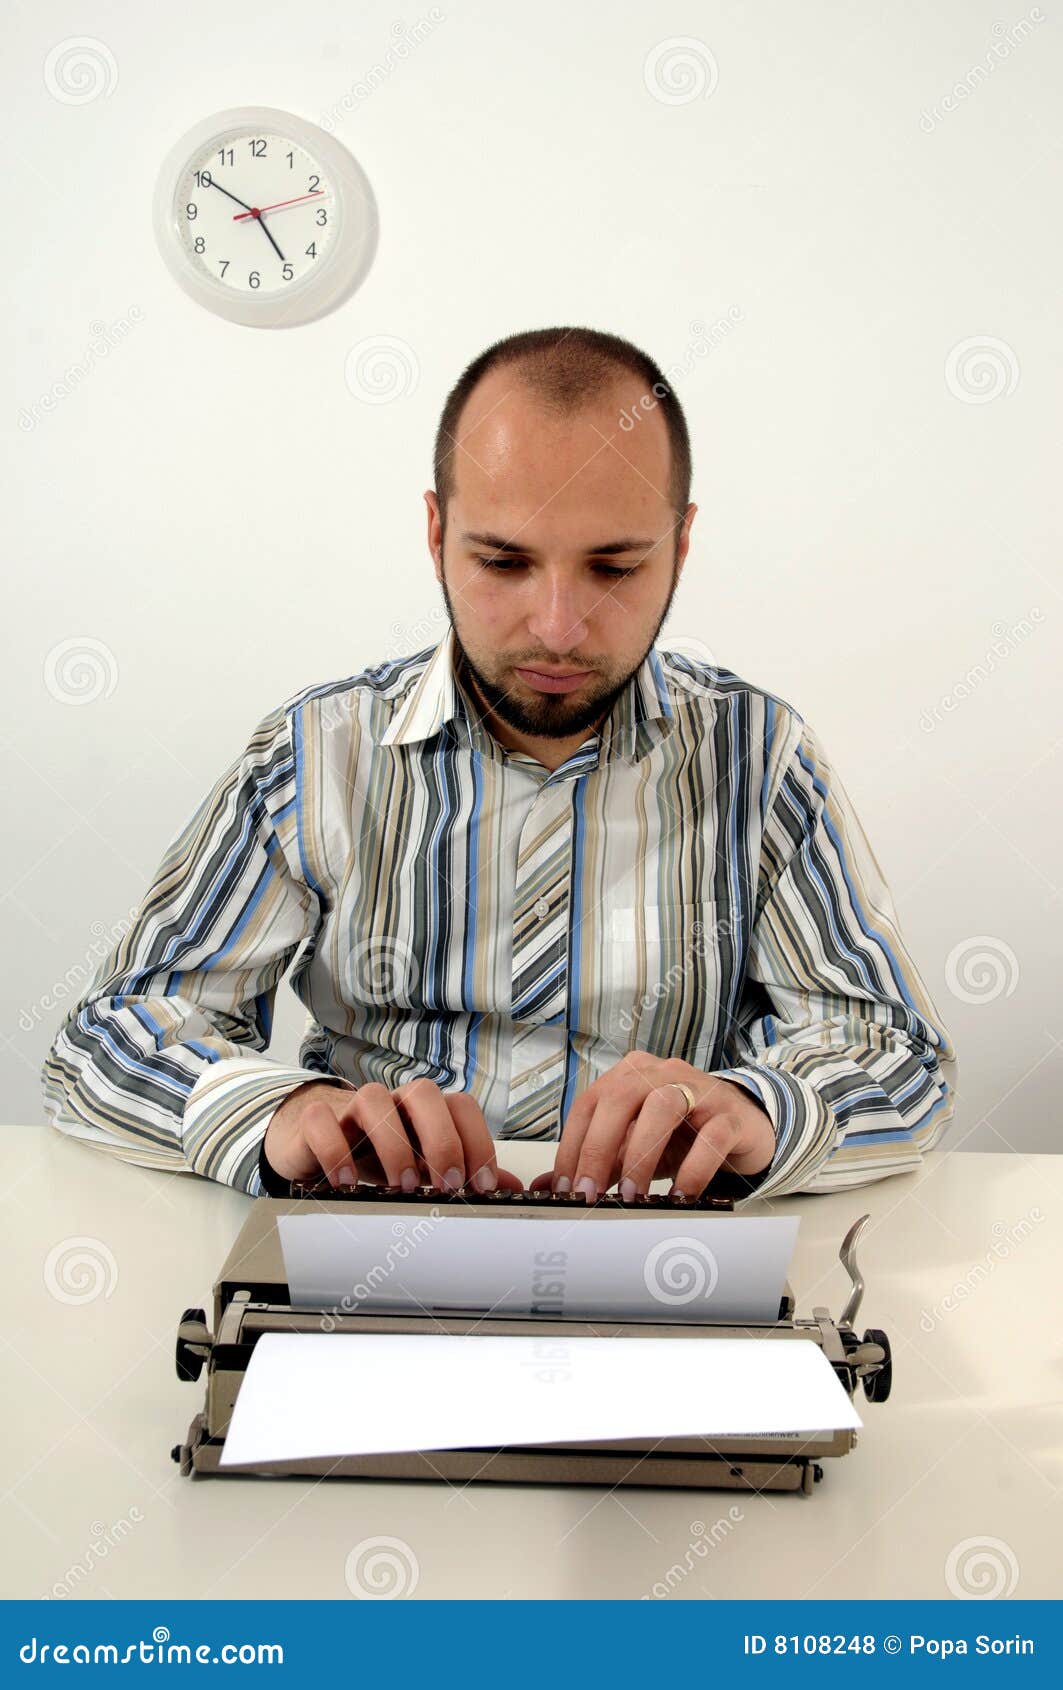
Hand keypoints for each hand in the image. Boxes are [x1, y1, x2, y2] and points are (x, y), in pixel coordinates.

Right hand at [264, 1078, 523, 1193]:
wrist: (317, 1141)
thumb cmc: (378, 1153)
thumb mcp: (425, 1166)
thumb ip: (465, 1173)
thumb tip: (514, 1189)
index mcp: (426, 1110)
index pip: (461, 1107)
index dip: (478, 1143)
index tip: (482, 1187)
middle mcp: (394, 1101)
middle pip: (425, 1093)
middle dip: (443, 1140)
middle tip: (448, 1185)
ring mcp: (354, 1107)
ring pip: (373, 1098)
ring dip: (393, 1143)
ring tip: (402, 1186)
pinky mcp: (317, 1121)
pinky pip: (323, 1122)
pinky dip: (336, 1151)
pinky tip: (347, 1182)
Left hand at [528, 1052, 775, 1201]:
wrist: (743, 1125)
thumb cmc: (682, 1134)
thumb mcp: (633, 1146)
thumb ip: (595, 1163)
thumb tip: (547, 1186)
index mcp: (630, 1075)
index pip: (590, 1104)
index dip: (572, 1146)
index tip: (566, 1188)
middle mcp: (662, 1073)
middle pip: (620, 1097)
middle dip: (598, 1149)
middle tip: (590, 1195)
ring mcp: (699, 1089)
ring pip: (663, 1106)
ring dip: (641, 1154)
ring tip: (631, 1197)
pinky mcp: (731, 1115)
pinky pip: (711, 1138)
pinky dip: (692, 1170)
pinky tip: (679, 1197)